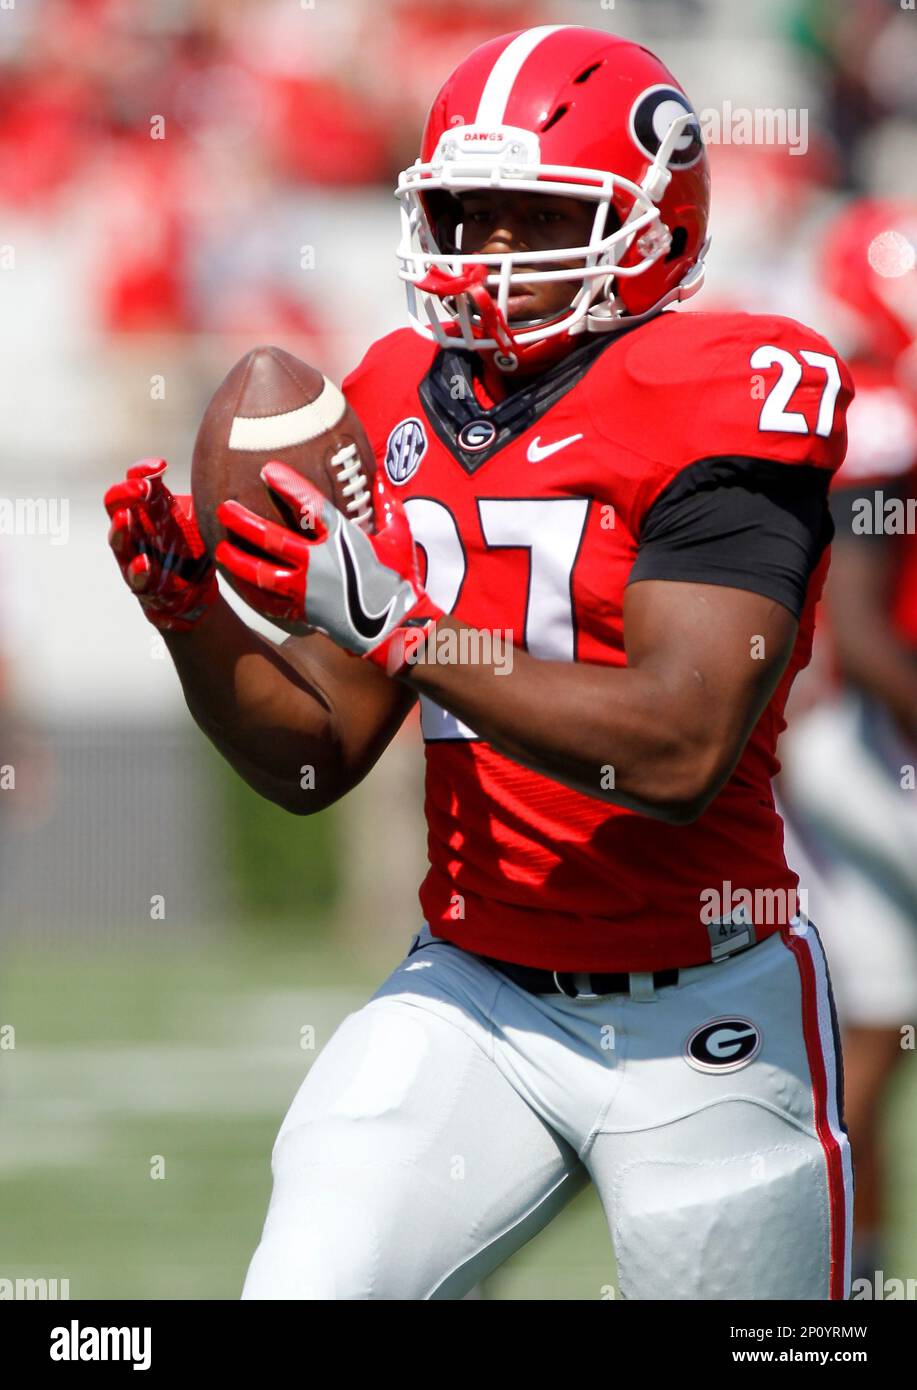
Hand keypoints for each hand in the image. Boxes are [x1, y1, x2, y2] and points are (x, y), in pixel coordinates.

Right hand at [104, 459, 217, 632]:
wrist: (198, 592)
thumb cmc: (193, 547)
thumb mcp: (197, 518)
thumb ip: (199, 496)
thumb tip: (215, 467)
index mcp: (146, 510)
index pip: (133, 482)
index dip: (141, 471)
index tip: (161, 465)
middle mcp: (134, 531)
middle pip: (116, 507)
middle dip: (124, 495)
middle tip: (141, 487)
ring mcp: (134, 558)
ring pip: (118, 542)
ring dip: (119, 530)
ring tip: (124, 518)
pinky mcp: (143, 586)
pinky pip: (136, 579)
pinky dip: (138, 571)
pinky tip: (143, 563)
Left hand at [215, 463, 442, 673]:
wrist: (398, 627)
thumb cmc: (400, 579)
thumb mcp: (400, 537)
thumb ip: (387, 507)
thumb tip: (379, 480)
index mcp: (342, 540)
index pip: (310, 505)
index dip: (288, 485)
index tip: (267, 470)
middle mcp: (319, 563)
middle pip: (271, 539)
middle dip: (244, 523)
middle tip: (224, 509)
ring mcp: (308, 590)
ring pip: (261, 573)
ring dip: (237, 560)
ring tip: (220, 549)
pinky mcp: (305, 612)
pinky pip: (270, 601)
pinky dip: (251, 591)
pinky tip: (237, 583)